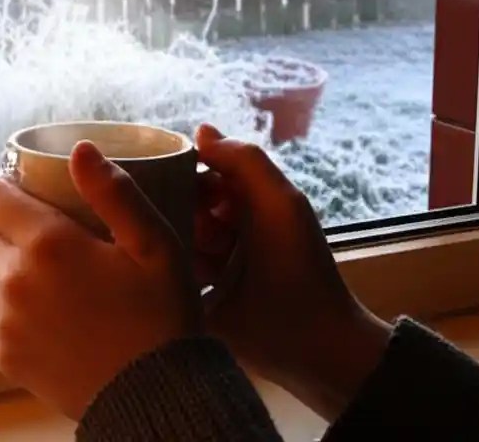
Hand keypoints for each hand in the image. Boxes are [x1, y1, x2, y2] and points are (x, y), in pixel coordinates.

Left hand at [0, 141, 201, 419]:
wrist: (155, 396)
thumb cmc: (161, 315)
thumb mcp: (155, 245)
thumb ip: (114, 193)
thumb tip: (79, 149)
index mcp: (48, 243)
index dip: (1, 187)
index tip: (22, 192)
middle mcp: (13, 279)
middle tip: (34, 232)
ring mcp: (3, 321)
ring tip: (32, 271)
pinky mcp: (2, 355)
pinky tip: (28, 309)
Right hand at [192, 124, 393, 422]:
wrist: (315, 347)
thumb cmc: (299, 268)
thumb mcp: (278, 205)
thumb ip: (244, 162)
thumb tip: (200, 131)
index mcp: (247, 204)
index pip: (201, 174)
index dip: (187, 176)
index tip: (178, 190)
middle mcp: (227, 231)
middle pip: (183, 206)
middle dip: (182, 214)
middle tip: (200, 237)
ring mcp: (212, 269)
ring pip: (174, 241)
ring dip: (176, 247)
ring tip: (192, 263)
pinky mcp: (200, 302)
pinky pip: (172, 277)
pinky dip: (169, 274)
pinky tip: (163, 278)